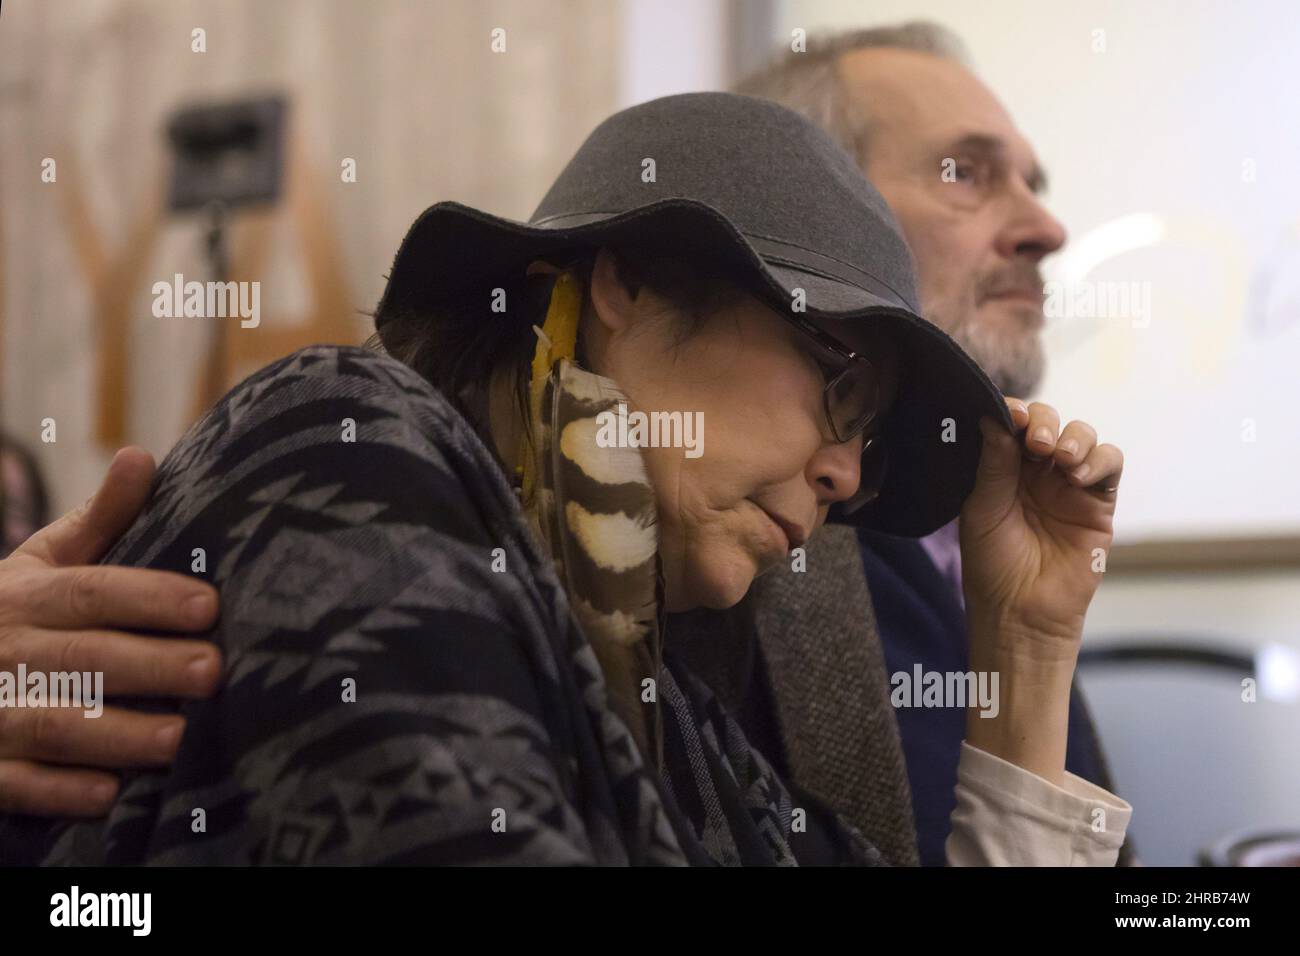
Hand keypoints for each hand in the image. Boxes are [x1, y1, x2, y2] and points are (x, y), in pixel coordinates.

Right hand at [0, 448, 221, 816]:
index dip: (149, 597)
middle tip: (214, 672)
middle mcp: (4, 650)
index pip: (92, 592)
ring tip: (178, 738)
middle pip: (83, 658)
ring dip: (115, 734)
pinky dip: (58, 791)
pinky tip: (108, 793)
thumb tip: (143, 456)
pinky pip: (14, 783)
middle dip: (149, 665)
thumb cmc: (12, 612)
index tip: (209, 605)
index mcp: (26, 596)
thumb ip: (99, 522)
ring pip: (51, 723)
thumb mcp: (42, 562)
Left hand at [960, 397, 1123, 655]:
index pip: (1012, 423)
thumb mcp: (982, 509)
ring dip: (1074, 437)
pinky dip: (1098, 460)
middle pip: (1049, 421)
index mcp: (1002, 468)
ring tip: (1060, 459)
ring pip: (1082, 436)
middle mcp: (1036, 471)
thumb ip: (993, 463)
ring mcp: (1069, 484)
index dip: (1014, 411)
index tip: (1012, 414)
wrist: (1021, 610)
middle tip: (1036, 442)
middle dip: (1044, 421)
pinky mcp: (1098, 502)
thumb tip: (994, 416)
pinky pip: (1109, 464)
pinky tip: (1077, 476)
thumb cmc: (993, 563)